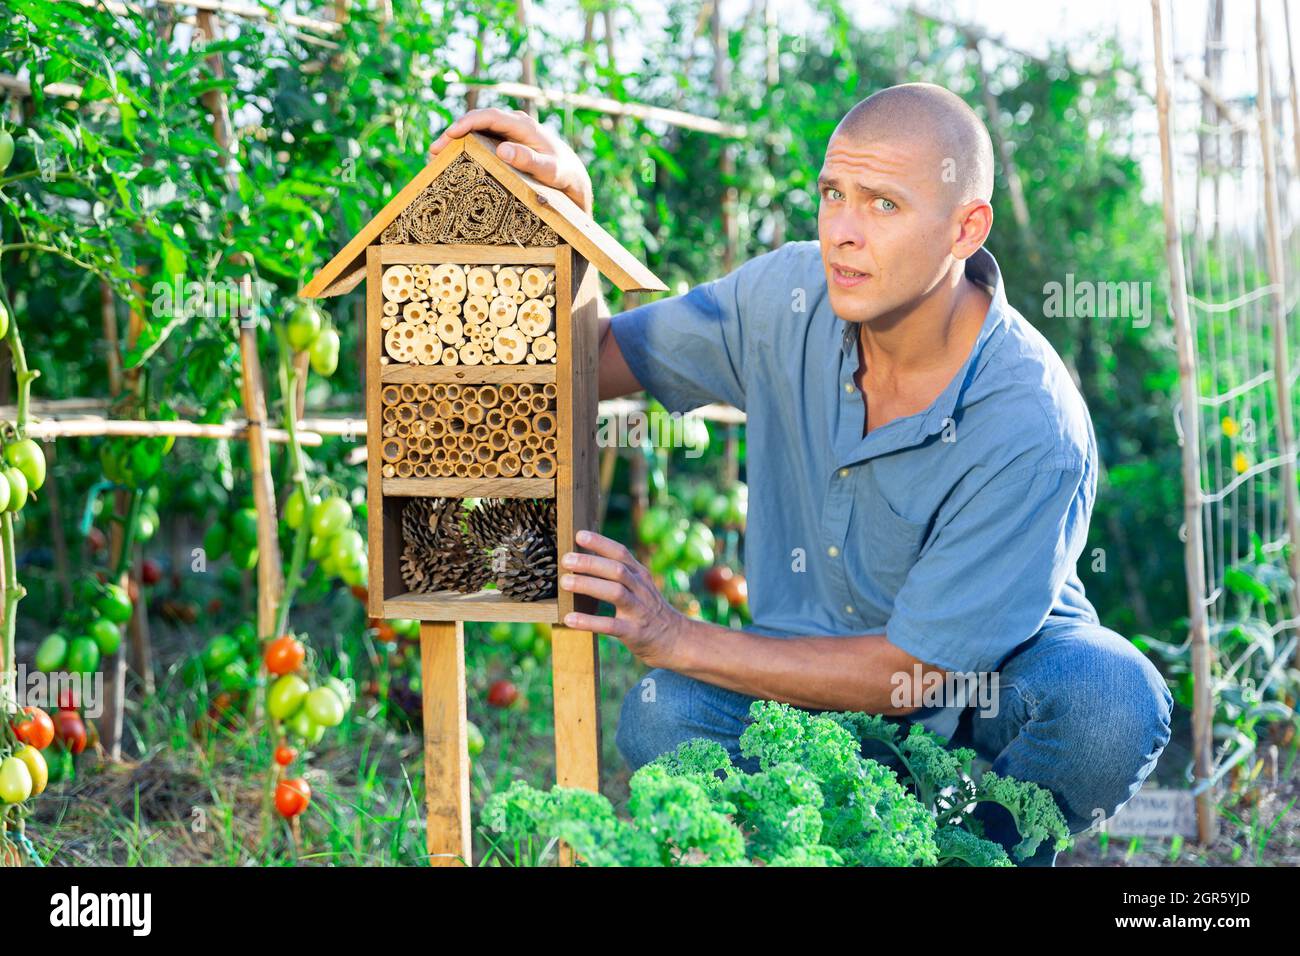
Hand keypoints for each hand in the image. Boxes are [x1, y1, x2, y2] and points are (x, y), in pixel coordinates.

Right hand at [429, 107, 594, 214]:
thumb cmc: (565, 176)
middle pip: (477, 122)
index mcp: (524, 126)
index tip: (450, 135)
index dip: (467, 122)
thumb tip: (503, 149)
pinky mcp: (504, 145)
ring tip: (436, 158)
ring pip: (476, 132)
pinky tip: (452, 163)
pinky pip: (481, 143)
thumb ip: (531, 160)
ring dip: (456, 143)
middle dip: (454, 134)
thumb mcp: (552, 171)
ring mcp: (508, 134)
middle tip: (434, 151)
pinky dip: (465, 150)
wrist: (574, 180)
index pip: (490, 116)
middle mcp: (514, 125)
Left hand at [559, 529, 687, 667]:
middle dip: (590, 563)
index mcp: (640, 575)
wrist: (676, 639)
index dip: (601, 542)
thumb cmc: (648, 610)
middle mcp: (641, 589)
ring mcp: (639, 610)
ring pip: (615, 592)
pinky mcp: (634, 632)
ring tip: (565, 583)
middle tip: (565, 559)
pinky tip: (569, 619)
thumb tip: (583, 558)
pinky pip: (611, 625)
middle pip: (617, 570)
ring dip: (588, 585)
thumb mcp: (640, 586)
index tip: (579, 535)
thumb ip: (619, 572)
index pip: (621, 552)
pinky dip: (589, 621)